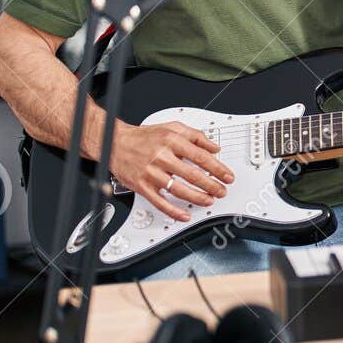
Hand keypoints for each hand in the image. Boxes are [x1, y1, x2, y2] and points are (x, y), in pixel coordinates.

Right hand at [111, 122, 234, 222]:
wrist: (115, 143)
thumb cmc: (145, 137)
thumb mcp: (172, 127)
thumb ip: (196, 136)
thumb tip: (215, 147)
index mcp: (171, 141)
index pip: (201, 157)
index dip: (218, 168)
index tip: (227, 176)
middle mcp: (161, 157)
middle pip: (193, 175)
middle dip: (211, 185)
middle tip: (222, 191)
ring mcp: (151, 172)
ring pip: (178, 190)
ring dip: (197, 198)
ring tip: (209, 201)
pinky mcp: (141, 185)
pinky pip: (159, 202)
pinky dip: (173, 211)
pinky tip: (184, 215)